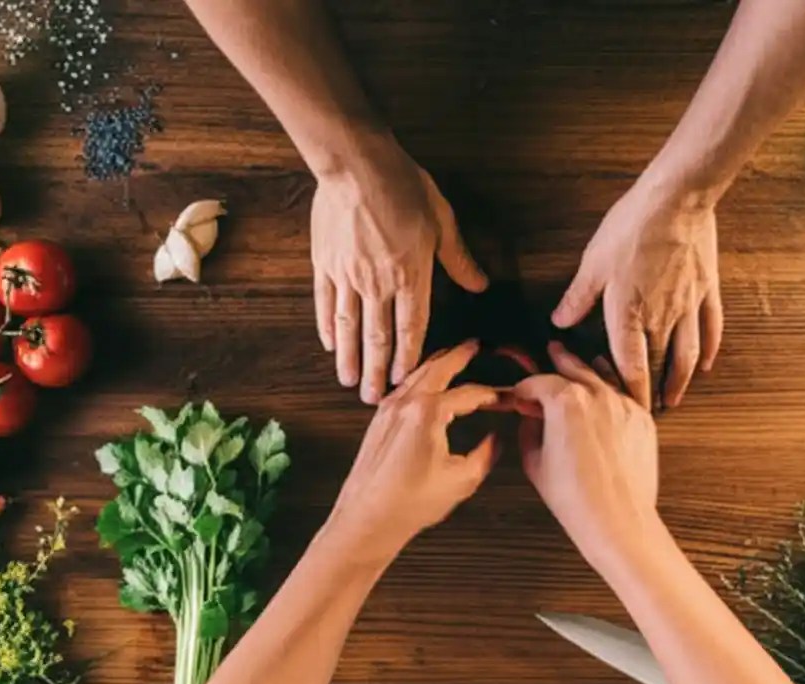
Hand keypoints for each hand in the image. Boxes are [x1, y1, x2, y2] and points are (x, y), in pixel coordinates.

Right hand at [311, 148, 487, 403]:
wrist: (356, 163)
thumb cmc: (403, 186)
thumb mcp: (442, 220)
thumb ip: (459, 259)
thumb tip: (481, 285)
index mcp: (410, 276)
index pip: (412, 328)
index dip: (409, 358)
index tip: (406, 382)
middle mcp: (377, 284)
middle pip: (377, 337)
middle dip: (377, 371)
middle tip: (373, 400)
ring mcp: (346, 276)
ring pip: (348, 327)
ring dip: (349, 358)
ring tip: (348, 381)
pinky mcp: (324, 263)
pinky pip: (325, 302)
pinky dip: (327, 325)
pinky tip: (329, 342)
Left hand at [325, 341, 499, 559]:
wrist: (367, 519)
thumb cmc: (408, 503)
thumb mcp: (461, 480)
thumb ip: (485, 455)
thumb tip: (495, 441)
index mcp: (428, 413)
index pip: (469, 393)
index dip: (491, 394)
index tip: (504, 397)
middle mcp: (405, 404)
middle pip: (437, 367)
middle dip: (458, 354)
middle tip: (474, 345)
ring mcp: (387, 410)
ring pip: (416, 374)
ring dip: (436, 363)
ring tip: (451, 357)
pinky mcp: (378, 422)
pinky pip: (402, 388)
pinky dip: (418, 378)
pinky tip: (423, 385)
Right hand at [513, 342, 659, 565]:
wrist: (617, 520)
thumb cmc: (574, 497)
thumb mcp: (534, 462)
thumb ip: (529, 431)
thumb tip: (531, 418)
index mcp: (564, 401)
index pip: (538, 381)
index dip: (524, 389)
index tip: (519, 397)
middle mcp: (597, 394)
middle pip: (573, 367)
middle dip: (559, 360)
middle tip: (552, 350)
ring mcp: (624, 405)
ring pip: (603, 375)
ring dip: (588, 369)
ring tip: (580, 361)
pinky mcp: (642, 419)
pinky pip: (625, 394)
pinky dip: (612, 390)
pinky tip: (607, 391)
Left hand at [552, 182, 722, 409]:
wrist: (676, 200)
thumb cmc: (631, 228)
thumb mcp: (593, 263)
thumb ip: (578, 298)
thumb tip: (559, 321)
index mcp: (629, 315)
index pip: (630, 367)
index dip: (630, 393)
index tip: (628, 411)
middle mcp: (662, 318)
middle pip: (659, 365)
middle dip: (653, 392)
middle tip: (647, 411)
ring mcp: (689, 306)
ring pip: (688, 354)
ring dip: (681, 380)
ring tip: (675, 398)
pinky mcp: (707, 290)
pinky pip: (712, 328)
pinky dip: (709, 349)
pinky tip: (706, 363)